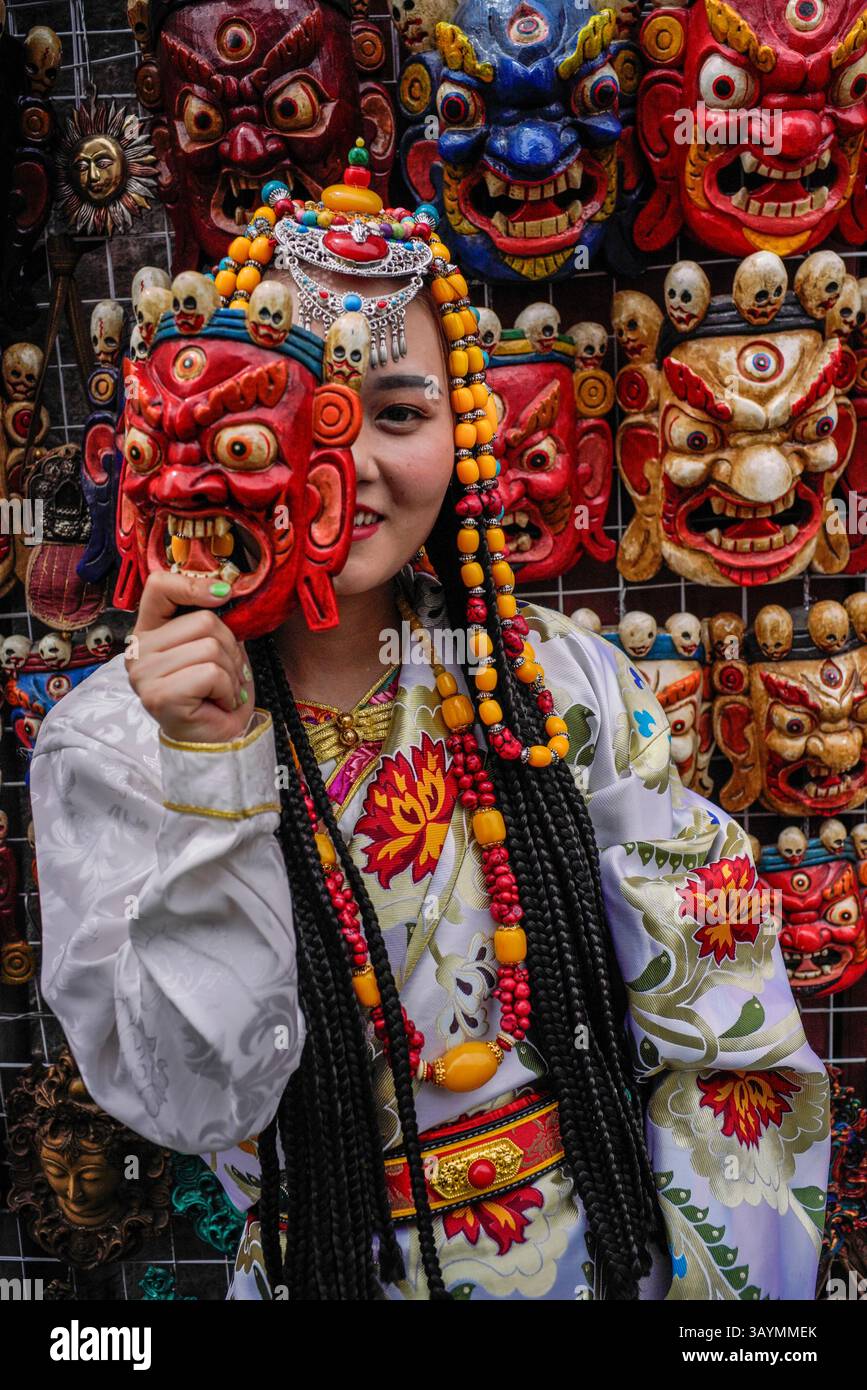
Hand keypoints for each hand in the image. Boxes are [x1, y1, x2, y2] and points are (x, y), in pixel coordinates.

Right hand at [126, 571, 254, 744]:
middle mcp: (138, 651)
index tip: (223, 594)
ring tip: (223, 691)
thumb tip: (225, 588)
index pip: (159, 586)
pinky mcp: (159, 695)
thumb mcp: (213, 646)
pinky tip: (220, 703)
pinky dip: (228, 689)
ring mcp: (144, 674)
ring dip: (231, 672)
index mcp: (149, 632)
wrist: (217, 742)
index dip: (194, 585)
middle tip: (227, 675)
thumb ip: (210, 620)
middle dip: (230, 648)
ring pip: (211, 647)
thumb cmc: (215, 694)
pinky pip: (211, 673)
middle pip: (203, 620)